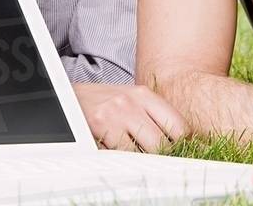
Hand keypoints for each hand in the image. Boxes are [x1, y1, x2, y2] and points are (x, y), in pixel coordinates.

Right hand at [74, 83, 188, 151]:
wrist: (69, 97)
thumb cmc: (104, 102)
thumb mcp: (131, 100)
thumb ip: (154, 116)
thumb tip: (183, 142)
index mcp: (145, 94)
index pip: (179, 126)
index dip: (182, 145)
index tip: (181, 153)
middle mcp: (132, 102)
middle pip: (163, 142)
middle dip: (162, 155)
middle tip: (155, 158)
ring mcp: (116, 114)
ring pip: (143, 152)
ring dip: (141, 158)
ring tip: (134, 153)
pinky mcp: (100, 126)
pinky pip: (120, 155)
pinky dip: (121, 158)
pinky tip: (115, 150)